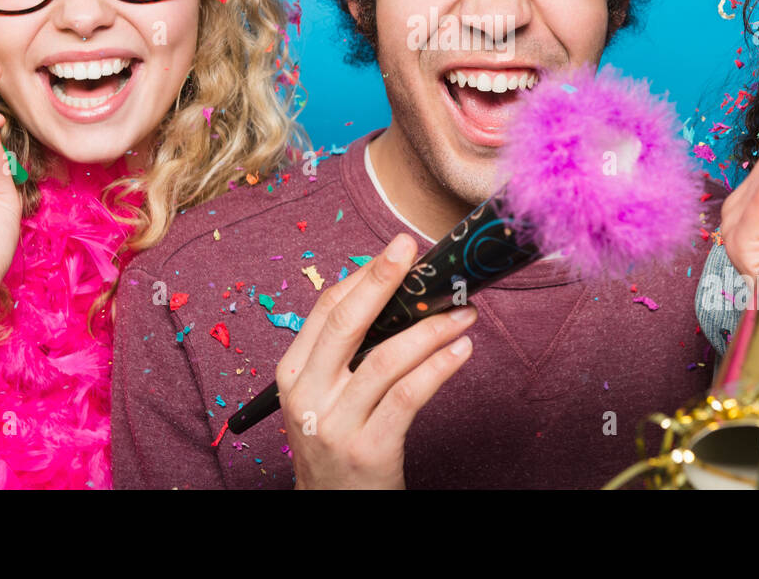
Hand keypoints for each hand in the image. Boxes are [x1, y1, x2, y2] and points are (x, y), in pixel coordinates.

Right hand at [275, 234, 477, 488]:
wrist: (334, 507)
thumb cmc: (338, 440)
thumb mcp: (326, 394)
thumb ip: (349, 350)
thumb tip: (397, 293)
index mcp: (295, 372)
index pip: (327, 309)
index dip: (365, 275)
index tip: (398, 250)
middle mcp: (308, 395)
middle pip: (348, 323)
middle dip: (384, 280)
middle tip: (415, 252)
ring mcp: (336, 424)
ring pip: (386, 359)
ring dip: (431, 329)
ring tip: (463, 312)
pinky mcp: (368, 449)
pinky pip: (408, 397)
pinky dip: (438, 367)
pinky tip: (461, 350)